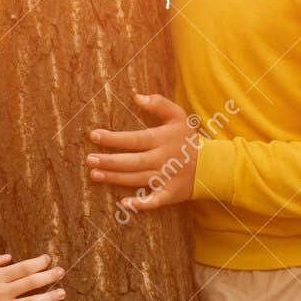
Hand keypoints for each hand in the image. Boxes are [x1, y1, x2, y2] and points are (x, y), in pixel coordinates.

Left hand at [86, 92, 199, 211]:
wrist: (211, 165)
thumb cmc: (187, 139)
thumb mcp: (179, 116)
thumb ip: (159, 104)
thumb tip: (136, 96)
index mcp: (162, 139)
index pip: (134, 139)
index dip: (113, 138)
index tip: (93, 135)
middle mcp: (162, 159)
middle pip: (132, 161)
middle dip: (109, 161)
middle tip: (89, 159)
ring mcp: (166, 178)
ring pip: (137, 179)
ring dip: (115, 178)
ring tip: (95, 174)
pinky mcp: (170, 194)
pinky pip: (154, 201)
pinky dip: (141, 204)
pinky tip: (124, 203)